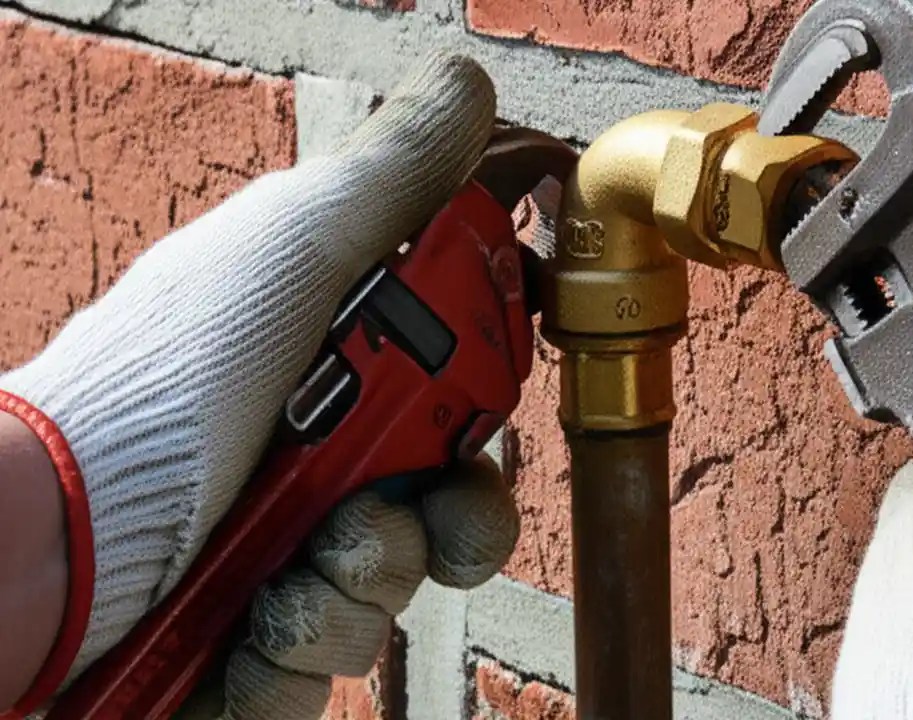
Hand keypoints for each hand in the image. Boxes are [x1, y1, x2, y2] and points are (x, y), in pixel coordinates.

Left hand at [0, 51, 503, 712]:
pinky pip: (342, 647)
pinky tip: (257, 611)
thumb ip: (397, 173)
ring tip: (301, 558)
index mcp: (347, 352)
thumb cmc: (173, 374)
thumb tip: (465, 85)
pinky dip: (305, 636)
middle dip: (447, 511)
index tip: (496, 402)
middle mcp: (330, 444)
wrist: (66, 530)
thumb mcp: (298, 245)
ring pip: (409, 576)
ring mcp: (299, 534)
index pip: (470, 374)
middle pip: (460, 490)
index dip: (498, 394)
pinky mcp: (272, 621)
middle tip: (396, 500)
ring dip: (366, 572)